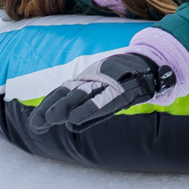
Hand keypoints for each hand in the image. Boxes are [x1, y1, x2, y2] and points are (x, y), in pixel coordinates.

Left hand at [28, 53, 174, 133]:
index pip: (61, 92)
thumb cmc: (126, 79)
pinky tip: (74, 120)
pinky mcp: (120, 91)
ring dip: (63, 108)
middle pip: (66, 95)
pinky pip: (101, 103)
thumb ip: (89, 109)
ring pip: (80, 97)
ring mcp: (105, 85)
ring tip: (50, 120)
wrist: (152, 64)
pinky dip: (87, 112)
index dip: (47, 106)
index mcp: (87, 80)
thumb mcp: (104, 92)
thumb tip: (71, 124)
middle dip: (50, 109)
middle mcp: (93, 81)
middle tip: (36, 124)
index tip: (36, 122)